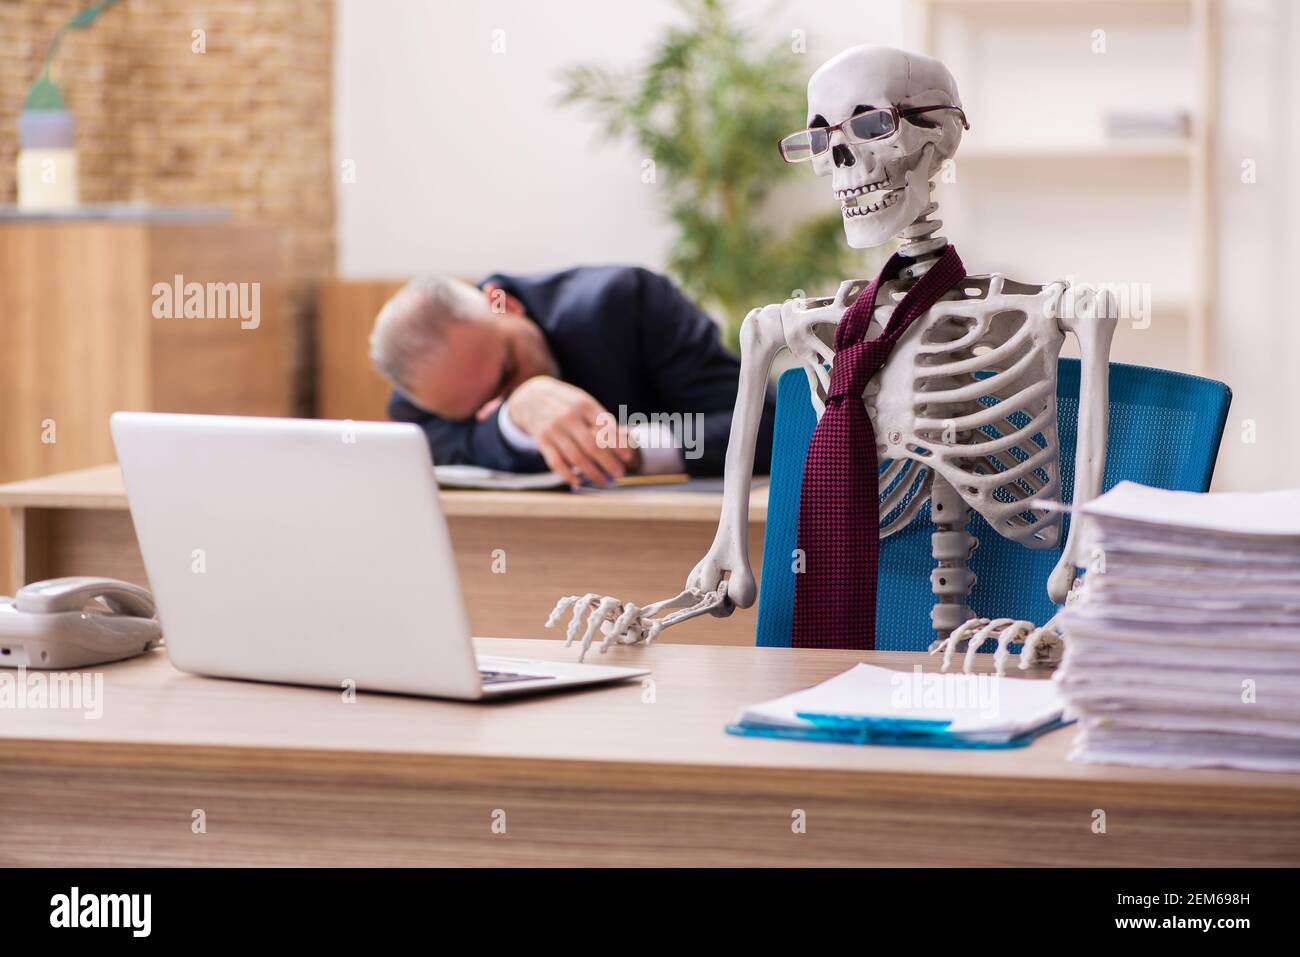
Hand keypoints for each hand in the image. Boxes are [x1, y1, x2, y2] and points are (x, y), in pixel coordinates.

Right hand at [507, 376, 637, 486]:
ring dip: (592, 473)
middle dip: (608, 462)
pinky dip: (567, 475)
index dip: (618, 443)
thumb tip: (625, 442)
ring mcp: (553, 429)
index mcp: (584, 405)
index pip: (605, 427)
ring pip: (576, 457)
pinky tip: (578, 482)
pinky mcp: (542, 441)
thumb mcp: (585, 404)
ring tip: (603, 482)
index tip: (629, 457)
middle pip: (592, 445)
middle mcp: (568, 416)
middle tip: (620, 474)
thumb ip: (603, 421)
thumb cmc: (567, 404)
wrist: (531, 397)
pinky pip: (556, 462)